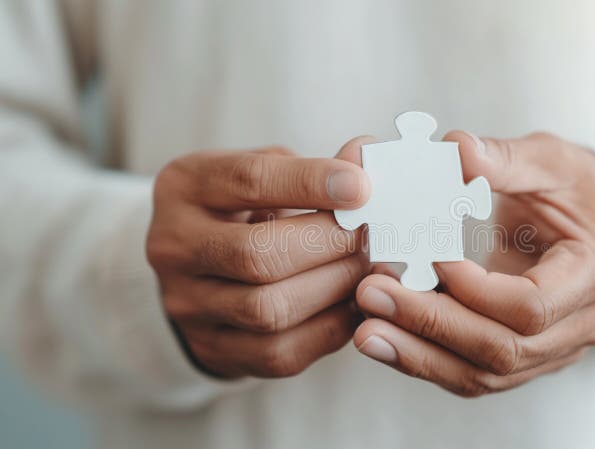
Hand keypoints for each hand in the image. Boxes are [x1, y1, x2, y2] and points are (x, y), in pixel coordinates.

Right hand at [146, 139, 371, 377]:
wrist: (199, 273)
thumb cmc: (245, 211)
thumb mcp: (266, 175)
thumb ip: (312, 169)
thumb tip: (364, 155)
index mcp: (185, 187)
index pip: (248, 181)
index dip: (310, 182)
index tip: (361, 186)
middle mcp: (174, 246)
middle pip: (257, 254)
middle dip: (329, 243)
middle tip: (370, 233)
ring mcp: (187, 305)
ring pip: (268, 309)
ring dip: (334, 287)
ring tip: (365, 266)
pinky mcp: (213, 350)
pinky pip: (280, 353)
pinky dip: (330, 329)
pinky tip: (353, 303)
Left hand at [352, 132, 594, 396]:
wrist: (588, 223)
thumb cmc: (573, 187)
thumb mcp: (550, 159)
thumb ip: (505, 158)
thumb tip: (456, 149)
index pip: (533, 306)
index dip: (476, 290)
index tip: (431, 258)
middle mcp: (581, 325)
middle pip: (503, 350)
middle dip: (432, 325)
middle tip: (372, 294)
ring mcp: (552, 350)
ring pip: (483, 376)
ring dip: (419, 354)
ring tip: (365, 331)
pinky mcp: (521, 359)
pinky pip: (471, 373)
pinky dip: (424, 358)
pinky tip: (384, 339)